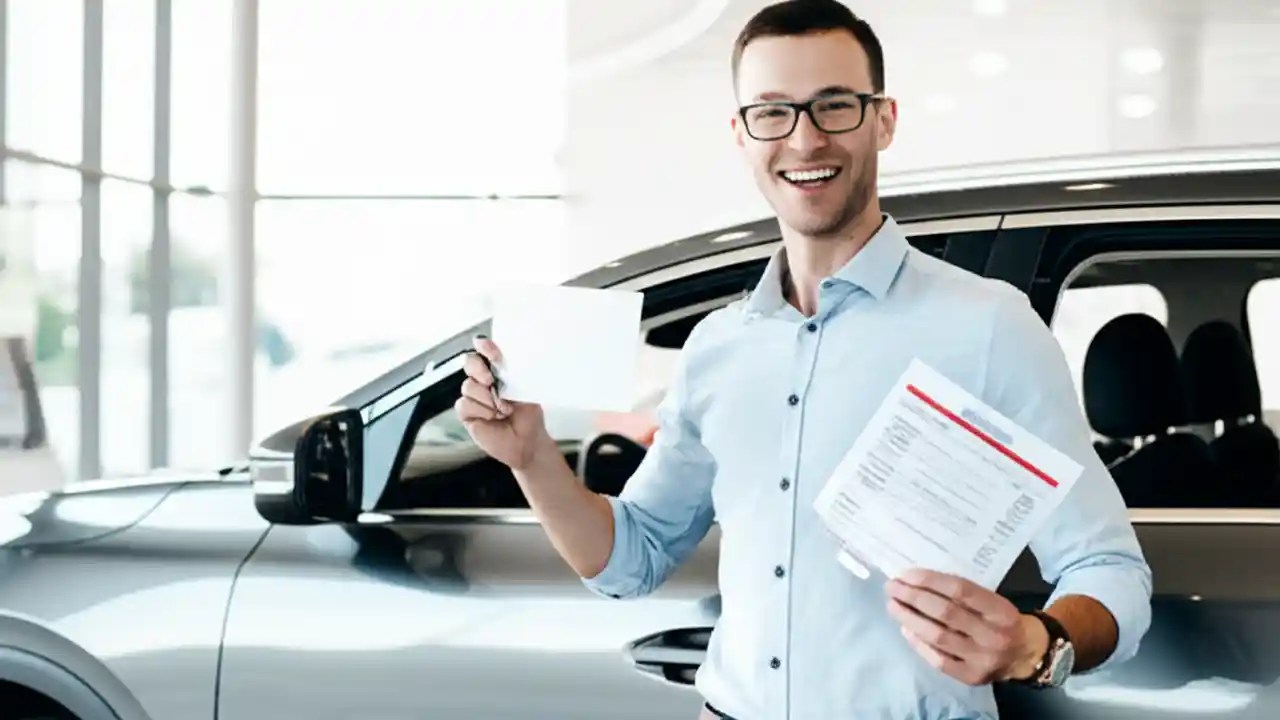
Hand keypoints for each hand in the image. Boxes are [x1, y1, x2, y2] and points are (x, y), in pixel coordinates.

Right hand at [455, 336, 551, 470]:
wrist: (527, 441)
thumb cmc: (528, 416)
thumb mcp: (526, 390)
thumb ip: (514, 374)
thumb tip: (504, 363)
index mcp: (498, 371)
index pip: (485, 350)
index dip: (485, 346)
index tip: (494, 353)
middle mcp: (483, 381)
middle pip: (469, 362)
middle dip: (479, 370)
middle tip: (491, 382)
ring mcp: (473, 396)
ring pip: (468, 386)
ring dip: (487, 399)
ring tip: (503, 410)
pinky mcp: (466, 413)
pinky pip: (464, 404)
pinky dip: (480, 411)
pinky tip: (492, 418)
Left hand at [885, 569, 1048, 685]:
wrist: (1026, 654)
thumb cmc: (1001, 620)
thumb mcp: (993, 600)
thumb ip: (963, 592)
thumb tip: (918, 580)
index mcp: (1000, 610)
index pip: (960, 590)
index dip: (929, 580)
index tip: (906, 574)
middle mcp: (993, 635)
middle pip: (945, 612)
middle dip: (912, 597)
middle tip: (892, 587)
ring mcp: (982, 659)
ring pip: (937, 636)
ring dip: (909, 618)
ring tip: (893, 606)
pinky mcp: (972, 677)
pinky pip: (938, 659)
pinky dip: (918, 643)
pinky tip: (906, 629)